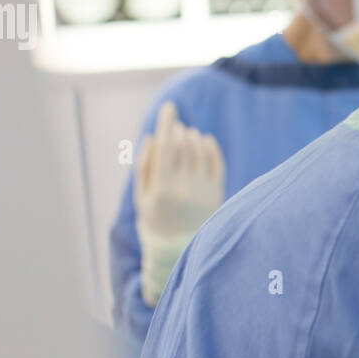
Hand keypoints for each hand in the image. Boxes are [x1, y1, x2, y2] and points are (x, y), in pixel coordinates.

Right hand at [134, 101, 224, 305]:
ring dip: (193, 137)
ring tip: (186, 135)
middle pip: (183, 146)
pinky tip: (205, 141)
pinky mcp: (217, 195)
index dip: (167, 123)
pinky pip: (216, 163)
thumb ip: (145, 167)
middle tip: (175, 126)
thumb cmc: (154, 222)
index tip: (169, 105)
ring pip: (199, 152)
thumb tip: (152, 137)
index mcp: (161, 189)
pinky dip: (210, 148)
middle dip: (178, 130)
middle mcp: (184, 188)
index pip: (165, 147)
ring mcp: (203, 191)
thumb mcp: (142, 198)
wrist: (179, 252)